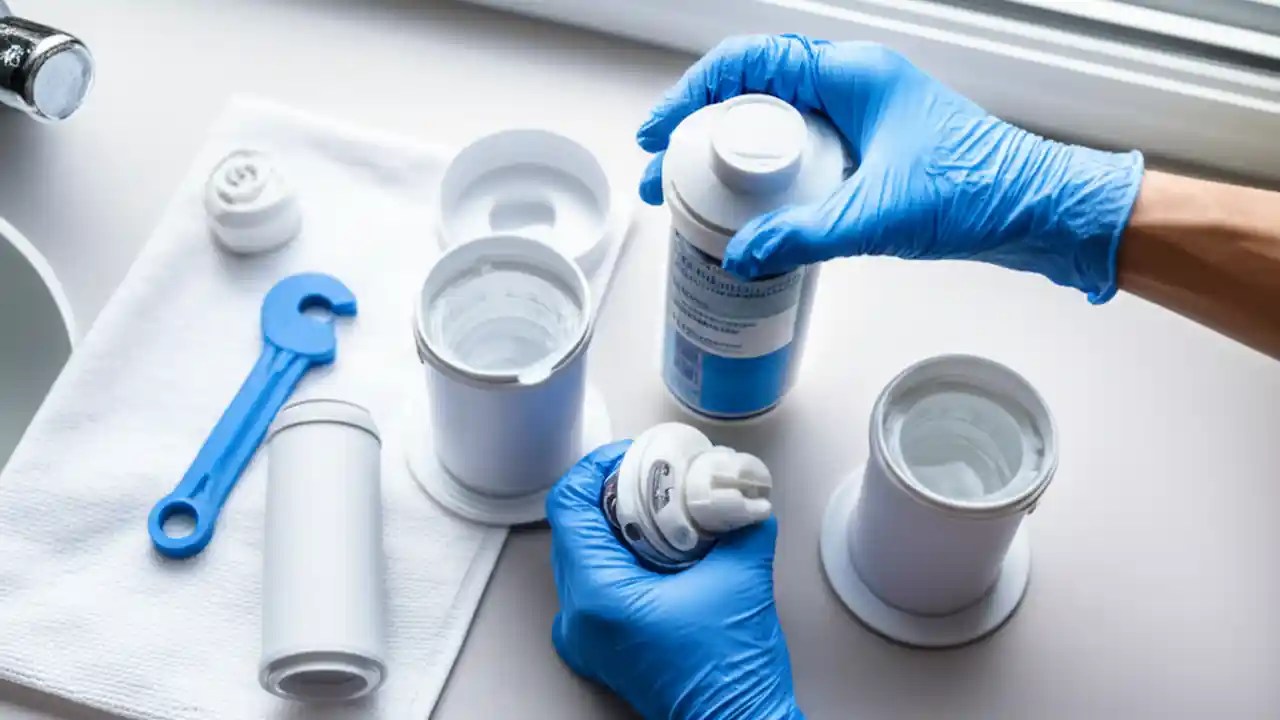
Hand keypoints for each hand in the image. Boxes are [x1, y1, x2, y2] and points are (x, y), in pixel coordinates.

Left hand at [547, 442, 802, 719]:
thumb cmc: (730, 675)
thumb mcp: (741, 580)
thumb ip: (742, 524)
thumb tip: (743, 494)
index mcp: (599, 596)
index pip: (569, 506)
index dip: (598, 468)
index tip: (632, 456)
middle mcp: (580, 619)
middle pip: (574, 528)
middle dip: (612, 494)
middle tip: (652, 476)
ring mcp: (586, 638)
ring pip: (584, 556)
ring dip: (617, 525)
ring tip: (658, 508)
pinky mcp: (602, 649)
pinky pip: (595, 585)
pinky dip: (621, 558)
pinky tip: (659, 551)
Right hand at [638, 34, 1144, 302]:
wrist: (1041, 212)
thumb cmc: (982, 191)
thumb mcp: (879, 215)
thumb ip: (803, 236)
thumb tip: (742, 255)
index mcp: (852, 77)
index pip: (751, 64)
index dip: (694, 93)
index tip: (663, 131)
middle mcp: (852, 87)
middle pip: (753, 92)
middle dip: (700, 130)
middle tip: (667, 174)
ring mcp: (861, 118)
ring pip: (774, 124)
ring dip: (730, 155)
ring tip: (693, 196)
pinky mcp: (868, 150)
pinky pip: (800, 152)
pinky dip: (766, 175)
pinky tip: (748, 210)